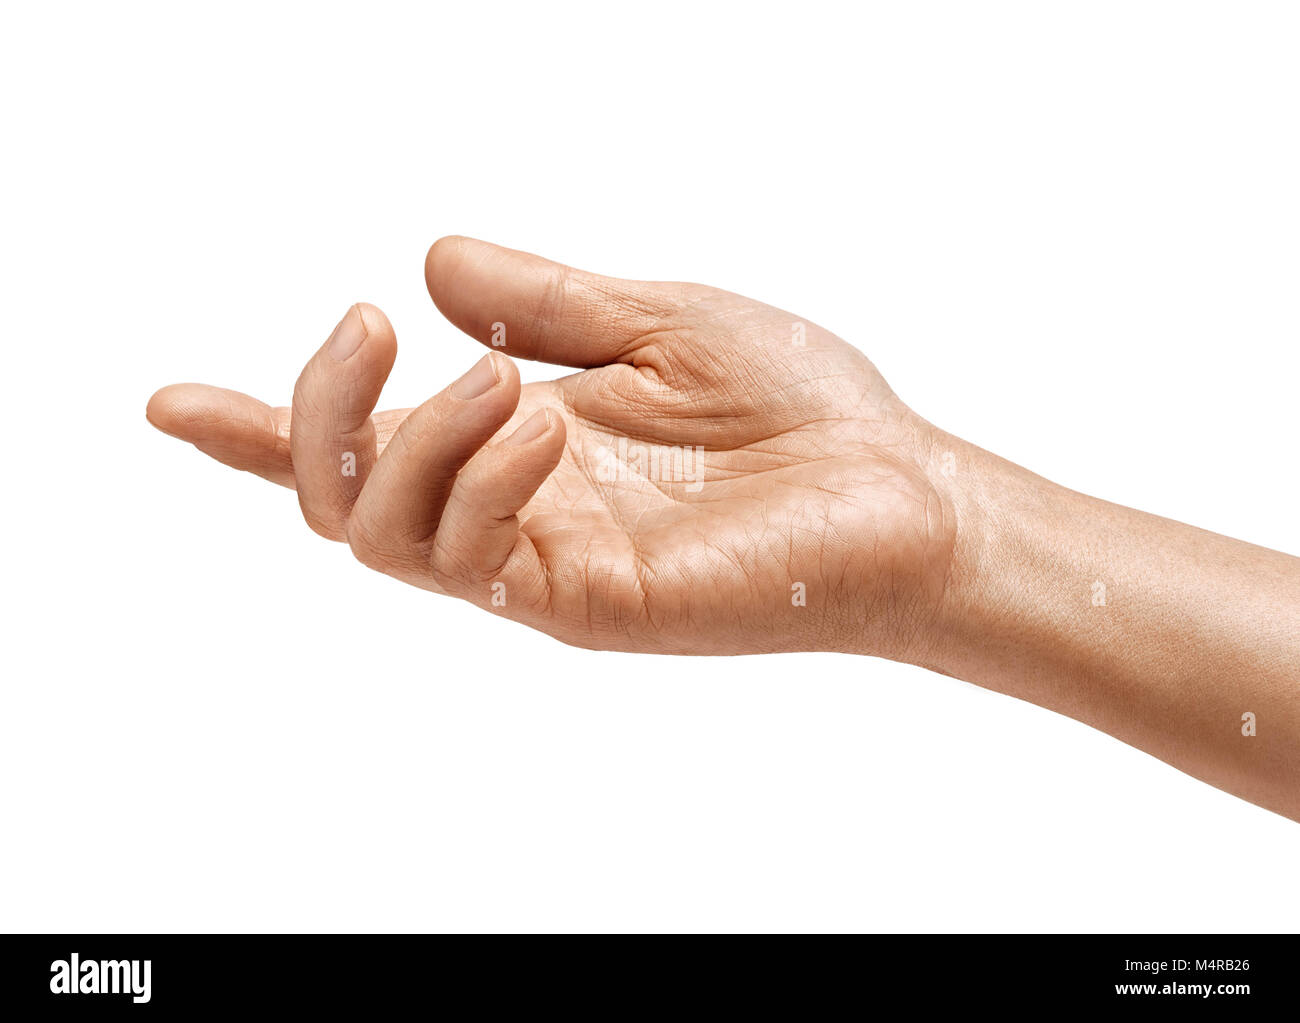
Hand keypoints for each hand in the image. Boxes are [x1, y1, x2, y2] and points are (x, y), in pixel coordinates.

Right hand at [147, 237, 954, 656]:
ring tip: (506, 384)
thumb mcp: (658, 321)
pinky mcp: (585, 605)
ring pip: (379, 537)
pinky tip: (547, 424)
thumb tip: (431, 265)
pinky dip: (479, 480)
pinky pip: (472, 561)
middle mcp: (512, 514)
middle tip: (365, 322)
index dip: (261, 430)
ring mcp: (541, 567)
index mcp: (518, 447)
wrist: (899, 488)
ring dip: (409, 440)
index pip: (368, 447)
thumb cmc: (795, 409)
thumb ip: (547, 303)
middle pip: (336, 501)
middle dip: (308, 415)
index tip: (169, 403)